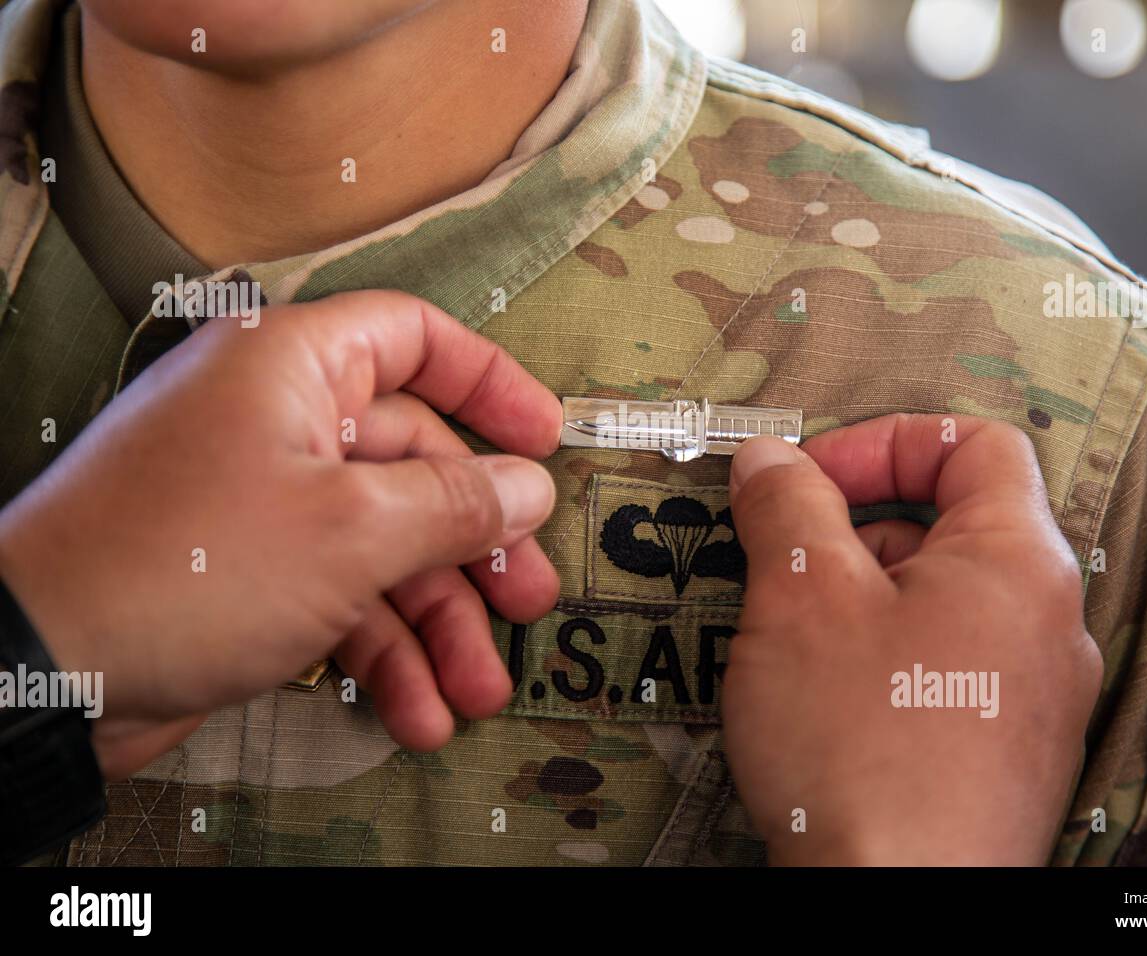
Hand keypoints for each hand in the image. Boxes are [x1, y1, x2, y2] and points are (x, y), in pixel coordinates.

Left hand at [0, 290, 561, 777]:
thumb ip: (456, 504)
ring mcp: (262, 501)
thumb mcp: (354, 531)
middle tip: (529, 604)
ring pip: (383, 545)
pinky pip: (338, 593)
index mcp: (296, 366)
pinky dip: (380, 650)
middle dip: (475, 549)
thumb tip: (529, 486)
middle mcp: (281, 421)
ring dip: (436, 623)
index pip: (416, 339)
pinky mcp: (247, 572)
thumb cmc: (193, 566)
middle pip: (414, 465)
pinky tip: (415, 711)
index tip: (548, 437)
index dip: (492, 383)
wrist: (44, 671)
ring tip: (476, 691)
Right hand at [721, 415, 1101, 865]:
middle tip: (783, 564)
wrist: (898, 906)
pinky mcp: (1007, 755)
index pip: (974, 447)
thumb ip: (786, 507)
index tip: (810, 480)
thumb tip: (770, 460)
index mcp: (1018, 562)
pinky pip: (945, 672)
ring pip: (941, 605)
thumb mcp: (800, 598)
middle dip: (855, 528)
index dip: (883, 443)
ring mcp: (1034, 698)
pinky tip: (829, 704)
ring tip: (795, 645)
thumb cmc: (862, 748)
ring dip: (862, 600)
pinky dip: (885, 662)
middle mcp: (1047, 624)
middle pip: (952, 527)